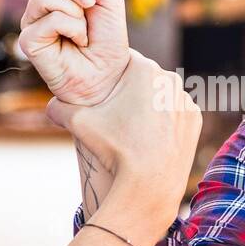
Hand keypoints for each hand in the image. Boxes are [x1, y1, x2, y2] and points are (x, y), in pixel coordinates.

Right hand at [20, 0, 130, 105]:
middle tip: (90, 7)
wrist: (109, 75)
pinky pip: (50, 18)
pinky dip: (72, 28)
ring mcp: (33, 21)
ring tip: (83, 30)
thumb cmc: (108, 39)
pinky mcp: (29, 39)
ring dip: (74, 11)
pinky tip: (77, 42)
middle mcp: (43, 4)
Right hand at [46, 50, 201, 235]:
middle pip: (142, 78)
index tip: (102, 88)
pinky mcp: (195, 120)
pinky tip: (150, 136)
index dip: (109, 73)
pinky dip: (164, 121)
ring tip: (131, 127)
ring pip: (160, 96)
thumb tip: (49, 106)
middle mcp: (170, 79)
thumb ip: (60, 108)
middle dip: (128, 90)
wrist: (149, 184)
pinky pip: (175, 113)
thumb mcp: (80, 123)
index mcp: (144, 69)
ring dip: (148, 105)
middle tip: (113, 111)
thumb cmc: (115, 148)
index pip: (122, 60)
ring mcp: (185, 100)